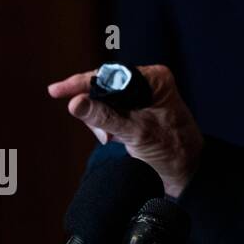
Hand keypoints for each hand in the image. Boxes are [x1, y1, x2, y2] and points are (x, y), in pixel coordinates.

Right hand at [48, 65, 202, 197]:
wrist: (187, 168)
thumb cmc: (171, 149)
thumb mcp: (135, 134)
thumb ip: (104, 118)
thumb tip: (75, 102)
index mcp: (155, 79)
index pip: (111, 75)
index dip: (82, 83)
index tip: (57, 90)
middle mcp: (150, 82)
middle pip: (104, 87)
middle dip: (96, 111)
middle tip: (105, 136)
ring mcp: (143, 94)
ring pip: (104, 101)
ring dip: (102, 122)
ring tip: (112, 139)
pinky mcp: (138, 107)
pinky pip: (111, 111)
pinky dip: (107, 125)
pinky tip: (115, 138)